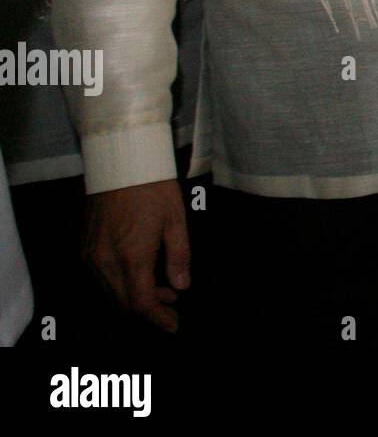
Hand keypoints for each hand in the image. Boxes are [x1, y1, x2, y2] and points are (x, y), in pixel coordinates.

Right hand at [83, 179, 189, 332]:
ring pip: (111, 293)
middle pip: (123, 303)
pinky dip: (120, 285)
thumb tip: (182, 286)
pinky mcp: (84, 248)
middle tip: (171, 308)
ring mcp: (90, 256)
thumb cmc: (152, 187)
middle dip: (148, 312)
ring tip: (162, 291)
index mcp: (131, 256)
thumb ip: (179, 257)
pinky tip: (140, 276)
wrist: (120, 162)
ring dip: (134, 299)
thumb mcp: (176, 220)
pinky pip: (101, 278)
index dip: (158, 319)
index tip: (173, 326)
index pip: (141, 303)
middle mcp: (104, 261)